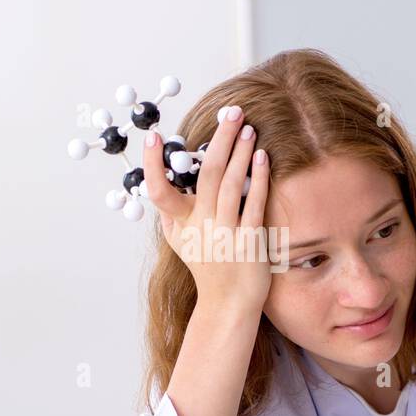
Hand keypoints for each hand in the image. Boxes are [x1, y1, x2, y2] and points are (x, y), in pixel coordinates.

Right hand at [143, 103, 272, 312]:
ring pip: (232, 184)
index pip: (158, 191)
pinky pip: (255, 203)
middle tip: (231, 111)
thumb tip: (161, 179)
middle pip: (208, 174)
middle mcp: (201, 226)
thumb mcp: (179, 242)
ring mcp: (226, 233)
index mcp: (180, 224)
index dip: (153, 164)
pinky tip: (262, 156)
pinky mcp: (250, 241)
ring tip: (248, 127)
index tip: (154, 137)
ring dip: (241, 151)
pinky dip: (258, 177)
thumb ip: (170, 212)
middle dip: (220, 138)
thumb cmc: (205, 268)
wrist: (227, 304)